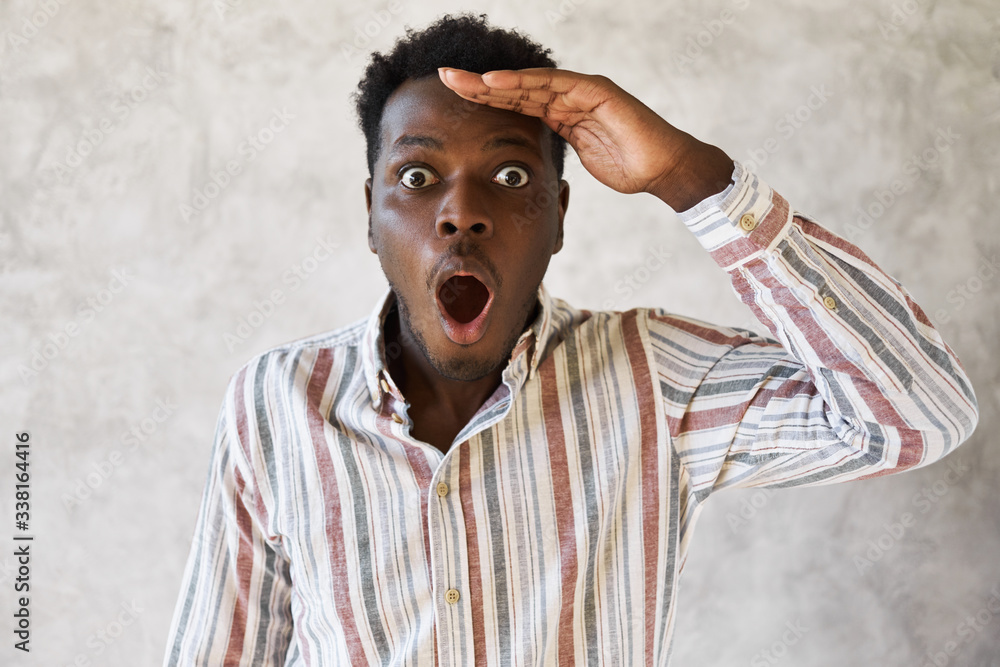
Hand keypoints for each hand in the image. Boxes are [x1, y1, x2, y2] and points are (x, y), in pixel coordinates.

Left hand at [437, 67, 732, 209]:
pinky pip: (554, 83)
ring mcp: (581, 91)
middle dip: (479, 85)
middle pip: (516, 88)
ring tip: (462, 79)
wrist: (663, 169)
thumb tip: (533, 164)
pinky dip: (523, 81)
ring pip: (529, 82)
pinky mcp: (595, 91)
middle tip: (445, 78)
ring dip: (493, 80)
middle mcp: (568, 97)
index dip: (485, 100)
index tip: (454, 100)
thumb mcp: (580, 160)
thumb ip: (557, 152)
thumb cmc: (629, 167)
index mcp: (561, 114)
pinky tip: (496, 81)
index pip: (516, 104)